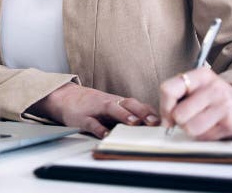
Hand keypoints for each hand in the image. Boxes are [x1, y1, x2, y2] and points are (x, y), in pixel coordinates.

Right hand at [28, 83, 160, 138]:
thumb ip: (128, 114)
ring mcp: (95, 109)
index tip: (167, 120)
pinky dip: (99, 128)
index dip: (151, 112)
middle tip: (154, 121)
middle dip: (142, 112)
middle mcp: (109, 103)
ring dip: (123, 115)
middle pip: (129, 103)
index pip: (138, 104)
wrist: (64, 98)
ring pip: (112, 108)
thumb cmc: (91, 105)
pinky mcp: (82, 117)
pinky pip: (91, 122)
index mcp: (118, 102)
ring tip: (133, 122)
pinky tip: (105, 134)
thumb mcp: (111, 107)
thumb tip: (151, 125)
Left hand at [159, 68, 231, 139]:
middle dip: (180, 121)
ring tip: (202, 122)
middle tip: (190, 118)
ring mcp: (225, 105)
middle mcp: (214, 88)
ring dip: (193, 130)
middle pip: (178, 114)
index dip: (164, 107)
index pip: (168, 90)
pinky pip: (206, 137)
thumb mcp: (196, 88)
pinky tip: (215, 127)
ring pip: (190, 128)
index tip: (168, 116)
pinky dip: (206, 136)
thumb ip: (176, 97)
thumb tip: (165, 123)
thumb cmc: (213, 98)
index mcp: (201, 75)